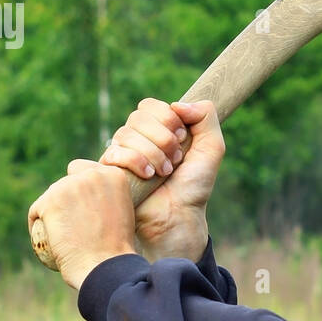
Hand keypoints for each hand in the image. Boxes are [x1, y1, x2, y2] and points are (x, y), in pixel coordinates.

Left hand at [27, 160, 137, 289]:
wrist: (104, 266)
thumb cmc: (117, 251)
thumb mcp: (123, 216)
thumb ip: (108, 200)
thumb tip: (92, 200)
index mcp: (114, 176)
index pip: (86, 171)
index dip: (81, 189)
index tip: (83, 210)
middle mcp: (93, 175)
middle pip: (67, 180)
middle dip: (66, 198)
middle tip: (71, 224)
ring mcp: (70, 186)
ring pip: (51, 195)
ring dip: (52, 211)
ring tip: (60, 235)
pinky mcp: (50, 200)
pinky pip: (36, 211)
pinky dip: (38, 225)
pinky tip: (47, 240)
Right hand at [100, 99, 224, 260]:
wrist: (179, 216)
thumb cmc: (194, 186)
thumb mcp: (212, 148)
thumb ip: (206, 117)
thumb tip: (178, 104)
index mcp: (157, 130)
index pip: (150, 106)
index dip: (167, 118)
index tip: (182, 138)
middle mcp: (137, 139)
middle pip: (138, 117)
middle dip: (163, 138)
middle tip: (176, 160)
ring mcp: (121, 155)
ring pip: (126, 134)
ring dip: (153, 153)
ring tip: (165, 172)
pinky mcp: (110, 171)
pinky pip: (114, 152)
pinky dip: (135, 161)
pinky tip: (148, 176)